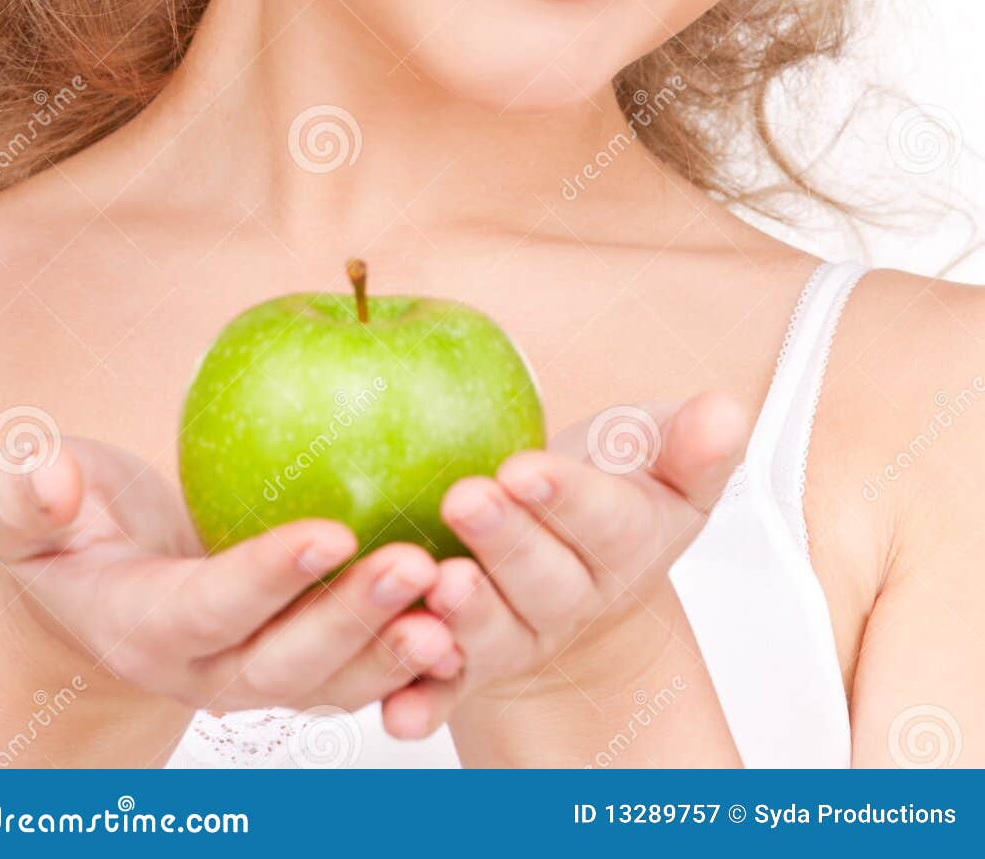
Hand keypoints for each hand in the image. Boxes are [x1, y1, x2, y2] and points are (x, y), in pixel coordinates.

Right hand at [0, 436, 460, 715]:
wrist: (108, 582)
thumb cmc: (73, 526)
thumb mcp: (28, 509)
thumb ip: (24, 494)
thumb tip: (47, 473)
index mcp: (147, 626)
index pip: (211, 608)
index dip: (268, 577)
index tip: (332, 531)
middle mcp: (213, 669)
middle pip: (290, 664)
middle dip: (354, 621)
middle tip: (420, 563)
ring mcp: (268, 674)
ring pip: (342, 681)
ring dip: (404, 648)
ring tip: (461, 595)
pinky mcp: (314, 663)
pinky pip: (372, 670)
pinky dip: (423, 652)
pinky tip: (478, 605)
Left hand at [379, 390, 747, 738]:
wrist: (576, 565)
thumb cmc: (613, 490)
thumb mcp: (658, 454)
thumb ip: (690, 442)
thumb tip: (722, 414)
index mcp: (626, 543)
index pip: (603, 521)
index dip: (566, 497)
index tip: (525, 467)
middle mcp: (573, 601)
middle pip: (543, 580)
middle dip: (505, 542)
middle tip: (467, 499)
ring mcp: (519, 638)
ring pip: (493, 637)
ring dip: (464, 616)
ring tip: (437, 581)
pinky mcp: (466, 669)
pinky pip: (444, 691)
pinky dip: (421, 700)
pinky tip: (394, 703)